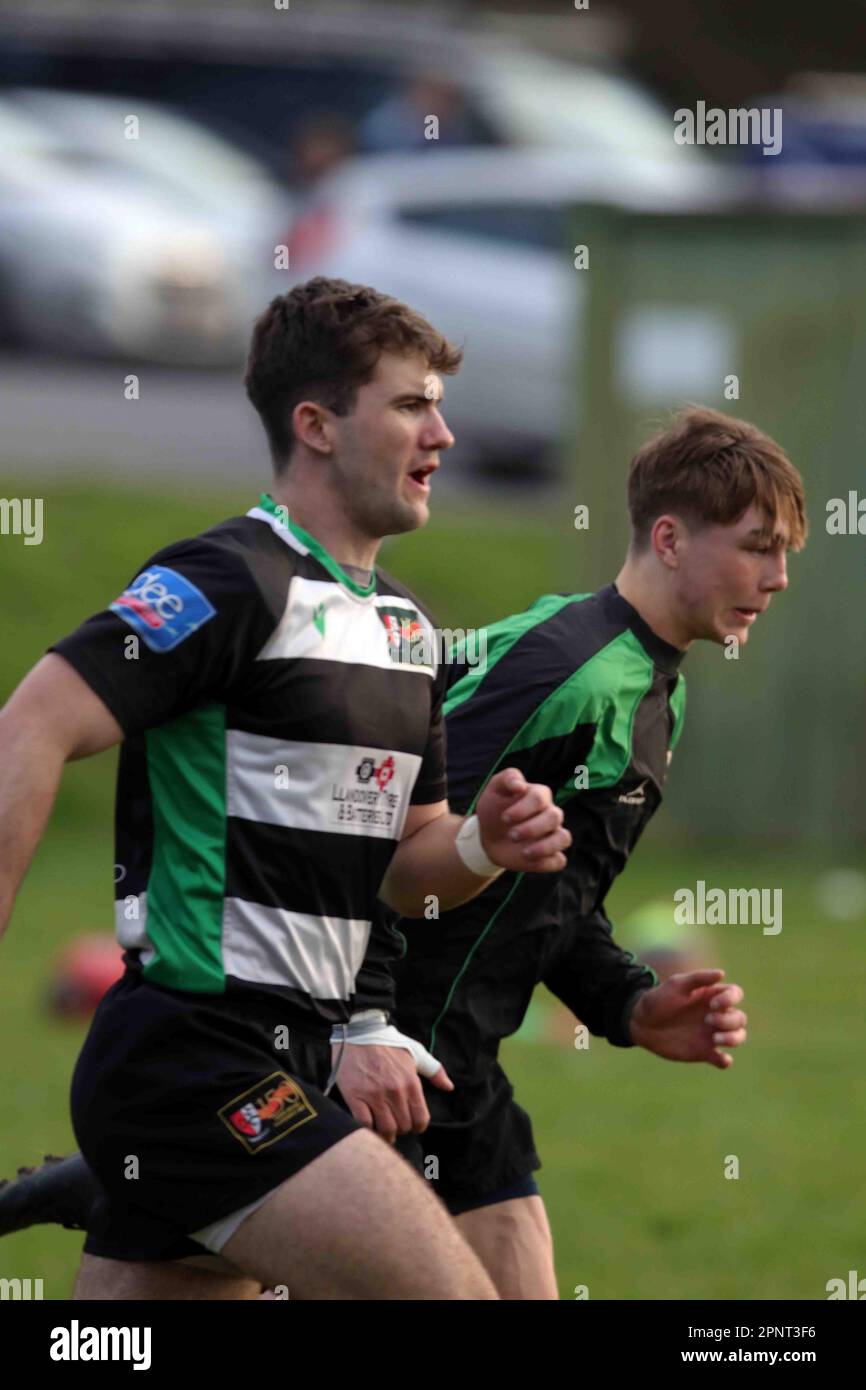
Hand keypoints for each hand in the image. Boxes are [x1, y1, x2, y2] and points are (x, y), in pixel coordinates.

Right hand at [333, 1042, 453, 1143]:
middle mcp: (395, 1091)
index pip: (420, 1119)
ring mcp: (374, 1095)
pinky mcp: (355, 1096)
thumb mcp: (416, 1052)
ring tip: (382, 1128)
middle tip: (395, 1124)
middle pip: (403, 1127)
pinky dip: (368, 1128)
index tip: (411, 1124)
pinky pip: (364, 1123)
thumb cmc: (388, 1043)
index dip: (417, 1127)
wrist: (359, 1032)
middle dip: (401, 1129)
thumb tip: (448, 1087)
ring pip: (385, 1129)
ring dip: (386, 1133)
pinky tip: (369, 1123)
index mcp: (411, 1083)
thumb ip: (435, 1070)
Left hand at [475, 768, 570, 872]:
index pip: (540, 797)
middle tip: (511, 835)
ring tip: (524, 852)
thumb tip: (520, 786)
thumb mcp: (495, 789)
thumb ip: (508, 779)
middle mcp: (550, 814)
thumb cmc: (494, 809)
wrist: (488, 836)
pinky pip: (559, 860)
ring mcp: (552, 835)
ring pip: (564, 838)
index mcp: (539, 795)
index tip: (504, 818)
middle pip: (555, 817)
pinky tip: (529, 860)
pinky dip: (547, 862)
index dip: (523, 808)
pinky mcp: (549, 855)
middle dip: (532, 828)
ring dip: (545, 846)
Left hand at [629, 970, 747, 1070]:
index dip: (731, 999)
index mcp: (711, 996)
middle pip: (740, 1018)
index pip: (735, 994)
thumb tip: (721, 973)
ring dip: (734, 1038)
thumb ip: (698, 978)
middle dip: (729, 1020)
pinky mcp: (704, 1052)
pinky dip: (726, 1061)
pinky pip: (723, 1060)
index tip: (712, 1004)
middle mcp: (716, 1015)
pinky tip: (721, 1058)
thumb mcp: (676, 984)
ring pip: (738, 1036)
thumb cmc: (659, 999)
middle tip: (707, 1020)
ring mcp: (711, 1034)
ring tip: (716, 1039)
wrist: (642, 1023)